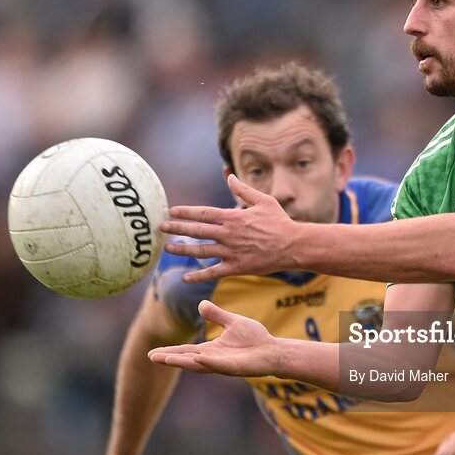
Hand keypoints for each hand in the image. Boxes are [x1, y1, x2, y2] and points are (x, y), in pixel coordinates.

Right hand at [148, 300, 280, 375]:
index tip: (152, 353)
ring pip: (199, 364)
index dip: (170, 351)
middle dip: (170, 358)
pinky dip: (208, 362)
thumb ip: (216, 314)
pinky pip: (220, 365)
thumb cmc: (255, 339)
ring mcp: (223, 365)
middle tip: (151, 357)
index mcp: (211, 350)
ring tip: (165, 359)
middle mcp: (214, 359)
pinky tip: (198, 358)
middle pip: (187, 359)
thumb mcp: (232, 322)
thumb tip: (201, 304)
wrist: (273, 350)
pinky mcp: (236, 368)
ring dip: (182, 361)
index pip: (187, 351)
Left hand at [161, 174, 297, 281]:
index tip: (172, 211)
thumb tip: (230, 177)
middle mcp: (228, 234)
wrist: (293, 246)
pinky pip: (213, 272)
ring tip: (168, 248)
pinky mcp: (236, 267)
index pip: (203, 213)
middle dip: (176, 228)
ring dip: (182, 249)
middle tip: (161, 227)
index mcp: (232, 217)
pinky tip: (186, 277)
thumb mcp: (263, 201)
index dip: (186, 212)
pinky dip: (198, 276)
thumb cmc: (280, 222)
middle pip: (196, 230)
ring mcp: (231, 251)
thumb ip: (243, 190)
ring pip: (200, 251)